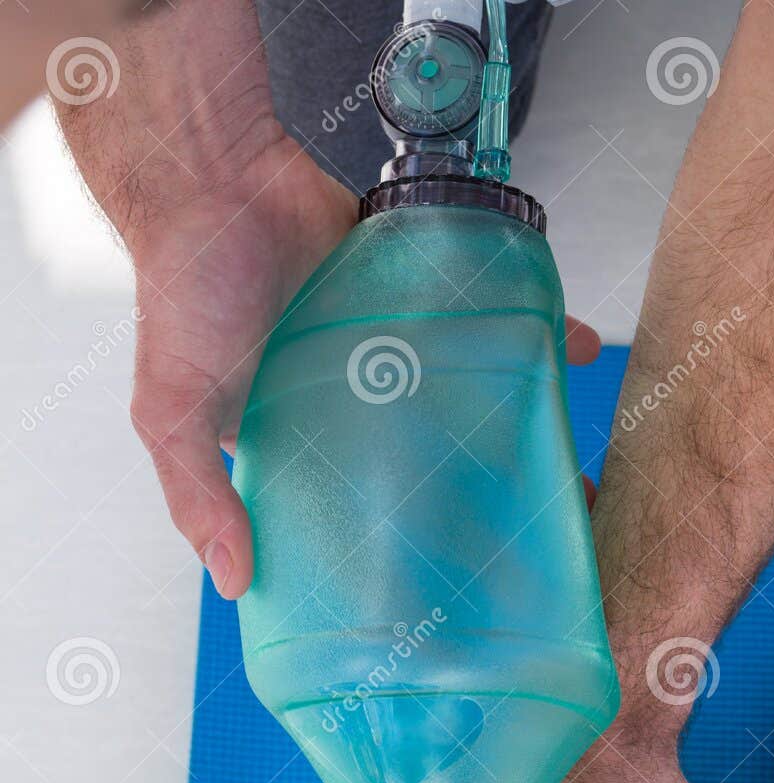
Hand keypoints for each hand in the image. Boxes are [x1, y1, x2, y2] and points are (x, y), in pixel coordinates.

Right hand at [130, 159, 600, 597]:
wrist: (219, 169)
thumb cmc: (185, 288)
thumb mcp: (171, 408)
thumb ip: (196, 492)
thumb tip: (232, 581)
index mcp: (294, 449)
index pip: (350, 518)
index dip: (394, 555)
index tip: (447, 594)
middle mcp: (350, 408)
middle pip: (425, 466)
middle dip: (478, 498)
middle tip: (533, 532)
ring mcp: (394, 352)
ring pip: (467, 398)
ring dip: (520, 421)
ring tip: (569, 455)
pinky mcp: (423, 293)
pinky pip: (486, 319)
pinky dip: (531, 333)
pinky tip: (575, 351)